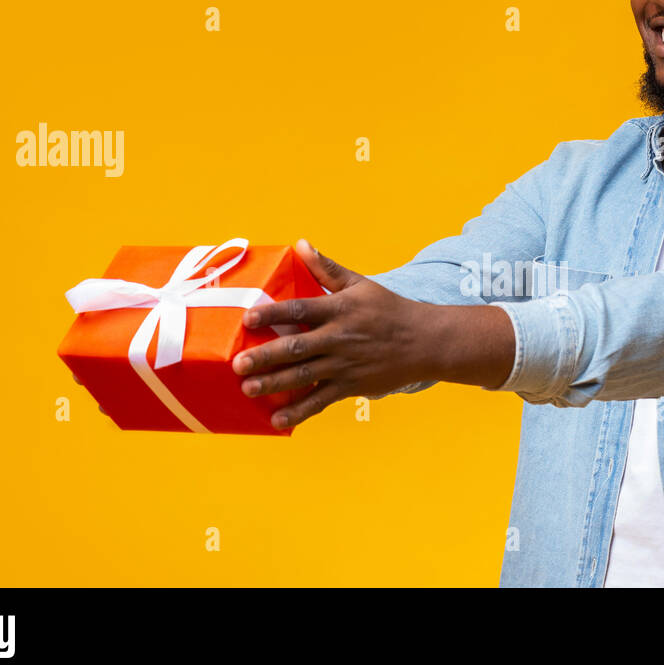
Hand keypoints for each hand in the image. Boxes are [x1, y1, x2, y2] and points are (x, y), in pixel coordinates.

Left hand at [233, 239, 514, 430]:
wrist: (425, 342)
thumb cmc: (388, 309)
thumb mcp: (360, 284)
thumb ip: (327, 268)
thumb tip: (300, 244)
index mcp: (339, 309)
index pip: (300, 309)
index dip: (273, 314)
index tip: (248, 319)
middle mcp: (339, 337)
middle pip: (296, 347)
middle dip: (265, 356)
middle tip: (238, 364)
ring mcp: (345, 364)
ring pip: (304, 375)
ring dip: (275, 383)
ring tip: (248, 389)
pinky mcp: (351, 386)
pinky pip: (321, 400)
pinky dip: (299, 411)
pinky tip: (277, 419)